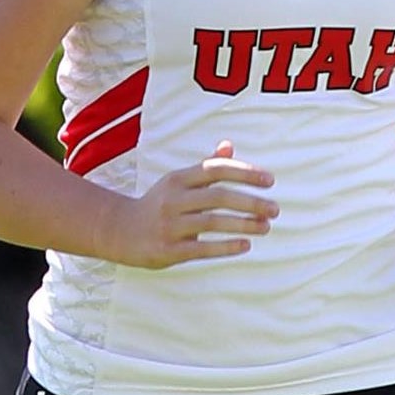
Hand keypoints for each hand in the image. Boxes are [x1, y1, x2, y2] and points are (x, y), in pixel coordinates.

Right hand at [103, 140, 277, 268]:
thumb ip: (205, 166)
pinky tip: (245, 245)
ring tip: (266, 227)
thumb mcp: (178, 181)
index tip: (270, 180)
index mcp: (178, 178)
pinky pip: (201, 247)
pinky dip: (225, 246)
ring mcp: (170, 225)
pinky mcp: (168, 250)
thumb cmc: (159, 203)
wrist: (119, 231)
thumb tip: (229, 145)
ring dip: (243, 224)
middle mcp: (173, 199)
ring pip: (212, 222)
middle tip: (275, 209)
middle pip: (218, 196)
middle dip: (250, 202)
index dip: (244, 172)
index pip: (215, 169)